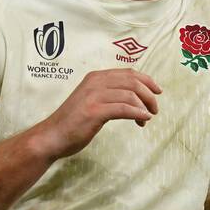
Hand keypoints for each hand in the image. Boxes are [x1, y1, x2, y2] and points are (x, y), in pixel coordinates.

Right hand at [31, 69, 161, 159]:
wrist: (52, 136)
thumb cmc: (73, 122)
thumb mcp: (91, 100)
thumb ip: (108, 94)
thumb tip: (134, 97)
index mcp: (95, 77)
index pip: (129, 73)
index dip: (147, 81)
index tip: (157, 92)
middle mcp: (95, 82)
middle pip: (133, 82)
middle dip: (149, 95)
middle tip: (155, 109)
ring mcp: (94, 96)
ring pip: (131, 95)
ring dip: (144, 107)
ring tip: (146, 118)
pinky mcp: (94, 112)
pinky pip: (124, 109)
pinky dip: (137, 114)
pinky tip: (142, 120)